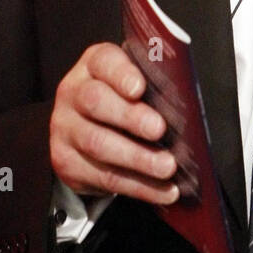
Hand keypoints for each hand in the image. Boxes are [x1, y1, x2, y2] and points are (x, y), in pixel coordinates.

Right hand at [49, 42, 179, 204]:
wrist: (84, 132)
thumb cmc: (122, 102)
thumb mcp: (136, 85)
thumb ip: (155, 87)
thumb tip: (188, 108)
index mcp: (94, 66)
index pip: (104, 62)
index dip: (122, 74)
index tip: (140, 89)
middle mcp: (73, 92)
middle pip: (96, 102)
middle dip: (131, 117)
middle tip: (160, 130)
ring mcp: (65, 128)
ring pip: (98, 144)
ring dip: (138, 158)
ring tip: (167, 167)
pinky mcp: (67, 162)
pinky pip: (103, 177)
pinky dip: (138, 186)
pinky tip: (162, 191)